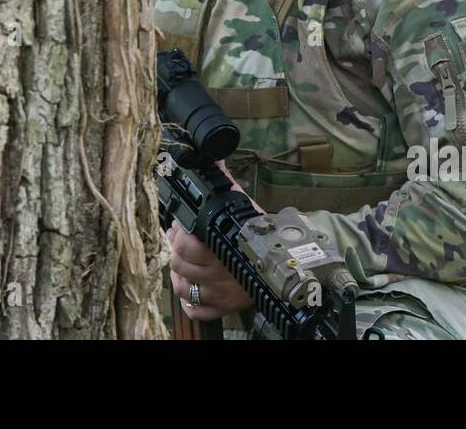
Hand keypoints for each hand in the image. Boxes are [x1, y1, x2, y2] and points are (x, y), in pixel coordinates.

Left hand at [167, 160, 262, 320]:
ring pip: (182, 287)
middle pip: (179, 264)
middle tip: (182, 239)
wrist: (288, 264)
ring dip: (180, 273)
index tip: (181, 226)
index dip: (179, 234)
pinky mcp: (223, 309)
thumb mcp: (243, 206)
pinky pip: (194, 309)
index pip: (186, 245)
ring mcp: (221, 294)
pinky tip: (194, 285)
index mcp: (224, 246)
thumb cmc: (262, 233)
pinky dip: (189, 300)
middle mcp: (222, 273)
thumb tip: (215, 156)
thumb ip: (225, 181)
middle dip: (177, 249)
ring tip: (186, 260)